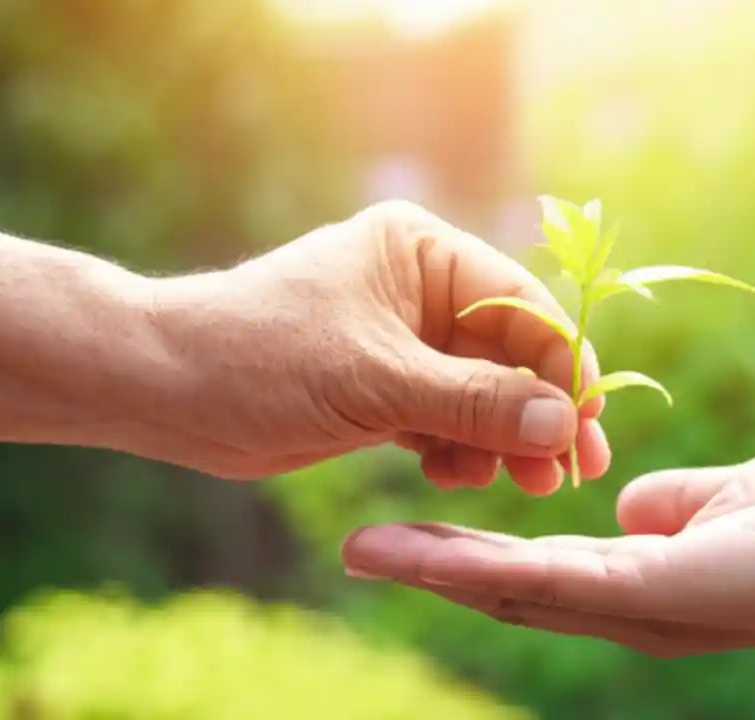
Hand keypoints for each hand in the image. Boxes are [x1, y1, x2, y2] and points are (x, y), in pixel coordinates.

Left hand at [148, 201, 608, 487]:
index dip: (563, 365)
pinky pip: (449, 422)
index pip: (521, 306)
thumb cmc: (260, 357)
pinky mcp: (387, 391)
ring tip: (516, 484)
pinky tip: (455, 476)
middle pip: (511, 355)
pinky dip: (461, 451)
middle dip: (538, 413)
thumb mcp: (376, 380)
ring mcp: (406, 344)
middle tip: (569, 472)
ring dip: (503, 440)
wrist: (164, 391)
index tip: (590, 424)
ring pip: (484, 395)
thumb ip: (475, 402)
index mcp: (424, 252)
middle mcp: (423, 291)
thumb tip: (563, 422)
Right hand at [340, 439, 754, 656]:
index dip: (480, 550)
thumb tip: (629, 503)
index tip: (421, 526)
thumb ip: (677, 500)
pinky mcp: (655, 593)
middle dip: (437, 569)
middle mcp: (634, 607)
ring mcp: (641, 607)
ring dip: (438, 571)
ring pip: (516, 590)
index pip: (546, 566)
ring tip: (365, 550)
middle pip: (514, 589)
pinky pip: (551, 577)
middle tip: (360, 549)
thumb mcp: (732, 492)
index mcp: (650, 579)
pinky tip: (426, 552)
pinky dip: (482, 566)